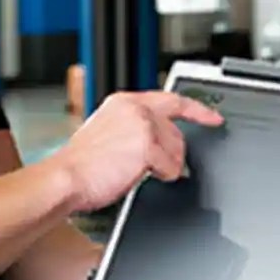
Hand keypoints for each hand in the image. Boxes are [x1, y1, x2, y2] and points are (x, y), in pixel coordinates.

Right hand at [47, 91, 223, 213]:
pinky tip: (140, 176)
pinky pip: (171, 167)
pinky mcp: (147, 145)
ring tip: (136, 170)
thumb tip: (158, 141)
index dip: (197, 110)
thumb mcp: (108, 134)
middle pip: (177, 132)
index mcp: (124, 102)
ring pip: (177, 150)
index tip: (213, 117)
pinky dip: (161, 176)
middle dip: (172, 154)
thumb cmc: (81, 165)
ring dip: (164, 166)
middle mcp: (135, 107)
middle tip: (152, 168)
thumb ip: (134, 128)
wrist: (66, 178)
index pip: (171, 101)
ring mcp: (142, 124)